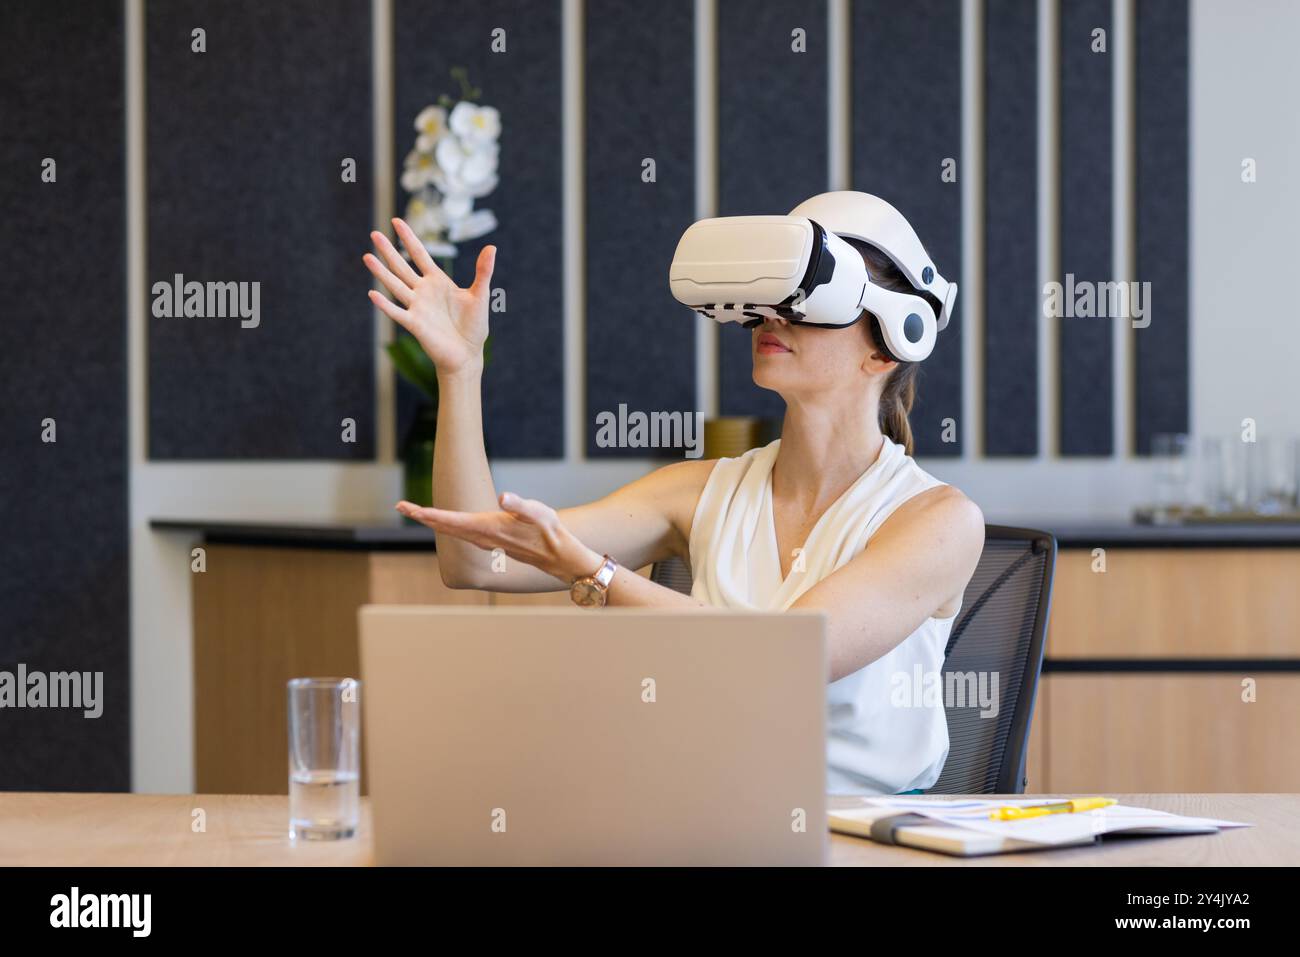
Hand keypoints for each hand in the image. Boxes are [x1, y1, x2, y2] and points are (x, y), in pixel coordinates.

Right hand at [363, 217, 493, 376]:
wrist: (468, 354)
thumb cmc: (474, 326)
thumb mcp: (480, 295)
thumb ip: (483, 272)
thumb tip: (492, 247)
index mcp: (438, 281)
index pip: (420, 254)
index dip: (409, 238)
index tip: (396, 221)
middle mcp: (423, 292)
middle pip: (402, 267)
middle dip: (388, 250)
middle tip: (373, 234)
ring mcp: (417, 307)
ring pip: (395, 285)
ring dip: (381, 272)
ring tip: (367, 257)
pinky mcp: (415, 324)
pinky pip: (397, 312)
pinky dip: (385, 305)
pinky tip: (372, 294)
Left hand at [397, 492, 602, 582]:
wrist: (561, 559)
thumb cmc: (552, 534)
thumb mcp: (540, 514)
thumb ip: (521, 505)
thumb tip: (503, 497)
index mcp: (489, 528)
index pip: (452, 521)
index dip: (428, 514)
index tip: (408, 508)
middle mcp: (484, 537)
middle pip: (446, 527)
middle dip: (423, 516)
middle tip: (401, 506)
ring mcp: (488, 541)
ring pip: (454, 531)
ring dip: (434, 521)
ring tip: (417, 512)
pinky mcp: (493, 541)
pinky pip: (464, 533)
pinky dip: (449, 525)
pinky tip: (447, 523)